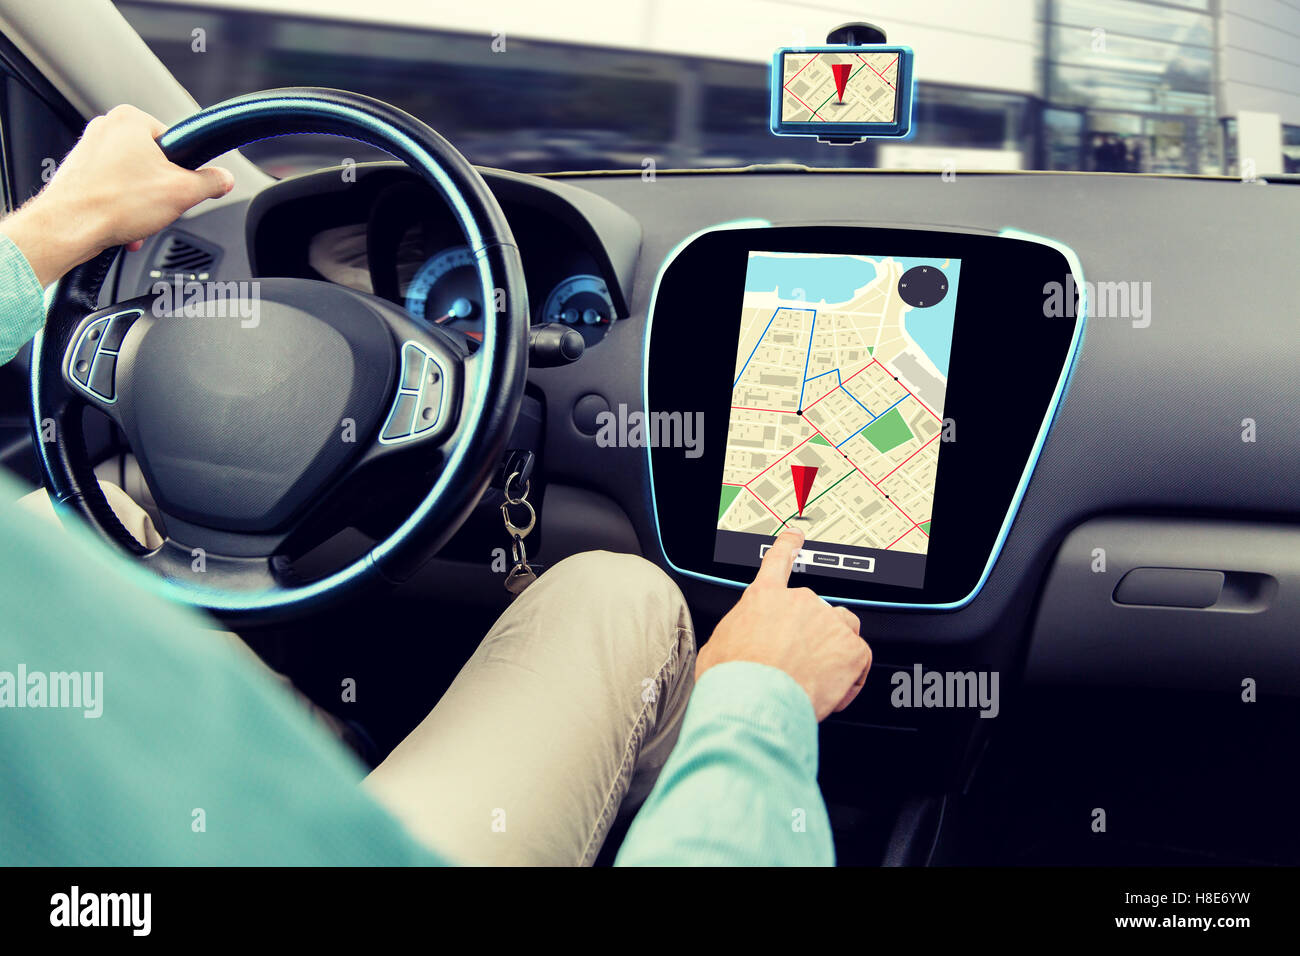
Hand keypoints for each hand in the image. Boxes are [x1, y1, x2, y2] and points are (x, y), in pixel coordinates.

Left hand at [0, 104, 233, 285]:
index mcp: (130, 119)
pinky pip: (113, 190)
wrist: (69, 227)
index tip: (184, 186)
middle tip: (160, 206)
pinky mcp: (79, 173)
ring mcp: (89, 150)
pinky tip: (123, 224)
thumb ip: (211, 182)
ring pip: (134, 179)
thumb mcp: (183, 192)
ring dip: (142, 204)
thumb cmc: (113, 204)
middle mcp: (106, 128)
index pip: (177, 141)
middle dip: (161, 191)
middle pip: (155, 162)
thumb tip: (223, 179)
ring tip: (138, 218)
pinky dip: (122, 208)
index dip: (185, 169)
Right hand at [696, 529, 871, 720]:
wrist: (753, 700)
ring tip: (817, 676)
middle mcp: (800, 602)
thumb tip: (734, 646)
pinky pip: (860, 660)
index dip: (789, 546)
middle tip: (796, 664)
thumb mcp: (718, 647)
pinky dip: (850, 678)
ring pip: (843, 629)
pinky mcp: (851, 648)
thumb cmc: (732, 679)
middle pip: (816, 610)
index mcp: (764, 598)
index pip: (778, 561)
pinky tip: (830, 690)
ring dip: (834, 649)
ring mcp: (829, 623)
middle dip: (810, 635)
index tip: (796, 536)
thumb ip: (735, 635)